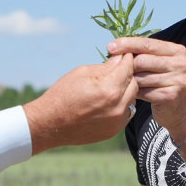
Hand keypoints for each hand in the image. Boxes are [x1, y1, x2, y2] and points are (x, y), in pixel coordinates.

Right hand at [23, 54, 137, 153]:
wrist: (50, 124)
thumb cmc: (62, 94)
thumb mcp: (82, 73)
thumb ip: (105, 66)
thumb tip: (120, 59)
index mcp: (109, 88)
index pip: (127, 67)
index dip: (127, 58)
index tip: (124, 54)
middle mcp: (117, 106)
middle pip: (134, 83)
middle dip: (128, 74)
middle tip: (117, 69)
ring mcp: (117, 121)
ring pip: (132, 99)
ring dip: (125, 90)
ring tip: (111, 86)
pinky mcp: (114, 130)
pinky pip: (126, 112)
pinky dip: (121, 105)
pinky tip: (107, 102)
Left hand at [106, 37, 185, 140]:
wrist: (180, 108)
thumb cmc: (163, 82)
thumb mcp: (158, 63)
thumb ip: (142, 54)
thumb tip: (114, 48)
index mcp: (177, 50)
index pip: (147, 44)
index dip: (127, 44)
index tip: (110, 47)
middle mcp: (181, 64)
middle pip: (142, 60)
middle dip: (128, 67)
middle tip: (124, 73)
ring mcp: (178, 80)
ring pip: (141, 77)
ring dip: (132, 82)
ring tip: (134, 84)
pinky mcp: (171, 96)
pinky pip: (143, 92)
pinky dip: (136, 93)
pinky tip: (139, 94)